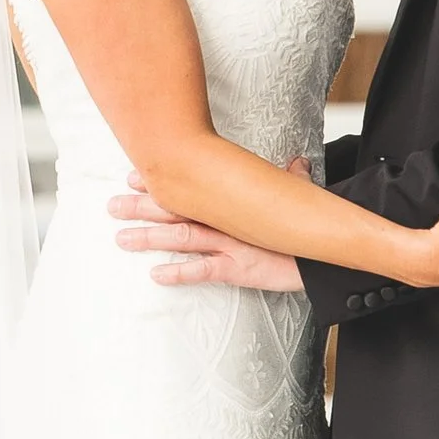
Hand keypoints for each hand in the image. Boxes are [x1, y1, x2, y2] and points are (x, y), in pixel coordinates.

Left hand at [110, 159, 307, 292]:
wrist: (327, 254)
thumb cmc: (310, 226)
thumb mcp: (297, 198)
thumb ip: (290, 180)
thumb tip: (297, 164)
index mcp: (234, 201)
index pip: (191, 186)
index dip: (162, 181)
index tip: (134, 175)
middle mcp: (227, 219)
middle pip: (177, 209)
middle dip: (142, 206)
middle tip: (111, 205)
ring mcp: (231, 243)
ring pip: (182, 236)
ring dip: (149, 237)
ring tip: (121, 238)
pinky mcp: (239, 268)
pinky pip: (203, 270)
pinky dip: (179, 272)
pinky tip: (155, 274)